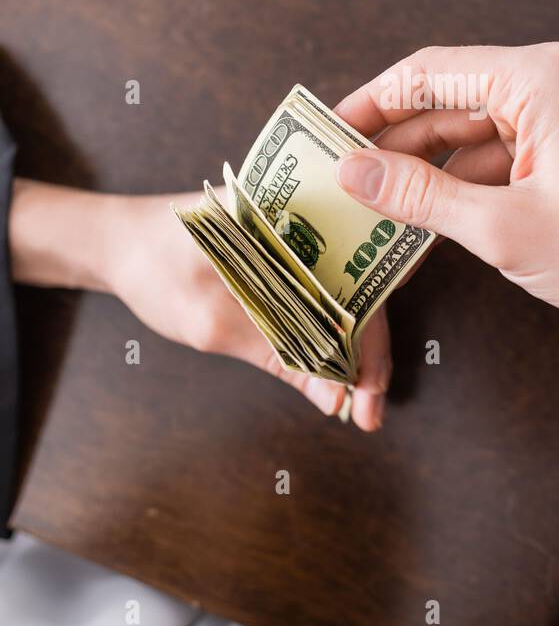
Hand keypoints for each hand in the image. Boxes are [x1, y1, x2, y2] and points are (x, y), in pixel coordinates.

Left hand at [10, 180, 390, 431]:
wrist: (122, 241)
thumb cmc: (153, 266)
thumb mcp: (209, 320)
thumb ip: (276, 355)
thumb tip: (334, 397)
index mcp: (291, 213)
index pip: (356, 278)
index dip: (369, 341)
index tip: (368, 395)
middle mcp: (306, 215)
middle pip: (361, 289)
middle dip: (367, 355)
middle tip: (368, 412)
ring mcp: (302, 232)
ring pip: (347, 298)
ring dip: (352, 351)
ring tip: (357, 403)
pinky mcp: (292, 252)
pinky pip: (325, 295)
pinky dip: (329, 335)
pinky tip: (336, 370)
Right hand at [334, 44, 558, 462]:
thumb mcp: (499, 229)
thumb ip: (416, 196)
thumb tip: (350, 172)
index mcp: (542, 77)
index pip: (430, 72)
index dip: (370, 102)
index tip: (324, 132)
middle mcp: (554, 77)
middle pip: (447, 97)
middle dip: (393, 138)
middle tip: (339, 173)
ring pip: (468, 127)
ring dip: (423, 164)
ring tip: (370, 200)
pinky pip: (496, 149)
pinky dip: (459, 178)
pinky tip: (420, 212)